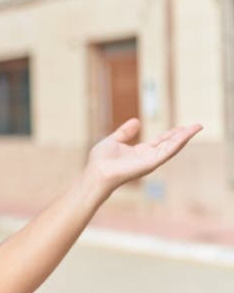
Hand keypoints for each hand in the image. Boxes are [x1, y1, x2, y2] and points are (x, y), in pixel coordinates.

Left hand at [81, 118, 202, 199]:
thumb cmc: (100, 160)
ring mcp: (150, 161)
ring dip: (184, 137)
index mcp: (140, 152)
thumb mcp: (114, 140)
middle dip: (183, 135)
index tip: (181, 126)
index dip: (171, 134)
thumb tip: (136, 121)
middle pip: (169, 144)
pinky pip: (166, 152)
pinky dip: (177, 143)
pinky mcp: (150, 164)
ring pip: (171, 147)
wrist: (96, 172)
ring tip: (196, 127)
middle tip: (196, 126)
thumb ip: (125, 132)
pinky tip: (185, 135)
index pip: (160, 141)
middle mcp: (148, 157)